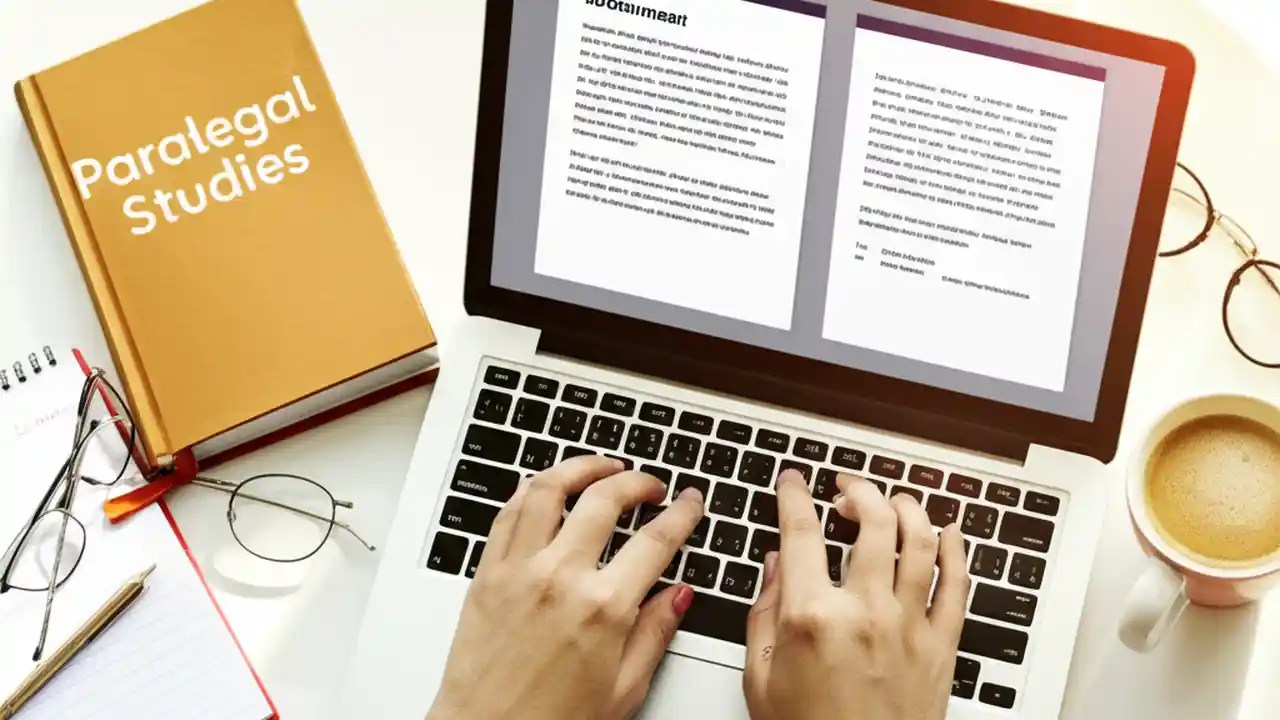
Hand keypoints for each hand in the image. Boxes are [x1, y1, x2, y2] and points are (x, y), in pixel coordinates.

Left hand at [428, 455, 704, 719]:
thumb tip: (677, 594)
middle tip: (650, 485)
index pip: (656, 540)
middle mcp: (560, 578)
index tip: (689, 503)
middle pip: (606, 498)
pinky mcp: (487, 573)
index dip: (682, 514)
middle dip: (637, 481)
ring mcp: (519, 570)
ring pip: (551, 489)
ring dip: (582, 468)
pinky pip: (509, 512)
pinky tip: (549, 488)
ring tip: (602, 467)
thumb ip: (654, 633)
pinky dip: (533, 489)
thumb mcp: (624, 689)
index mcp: (603, 608)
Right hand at [744, 471, 969, 719]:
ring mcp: (909, 626)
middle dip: (858, 489)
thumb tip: (773, 566)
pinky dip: (955, 548)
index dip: (794, 495)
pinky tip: (947, 532)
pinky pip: (958, 584)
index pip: (801, 533)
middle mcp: (865, 612)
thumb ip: (763, 614)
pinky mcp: (942, 647)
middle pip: (872, 521)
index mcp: (811, 618)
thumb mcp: (760, 679)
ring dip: (906, 508)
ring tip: (892, 501)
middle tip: (846, 487)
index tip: (794, 481)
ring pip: (921, 540)